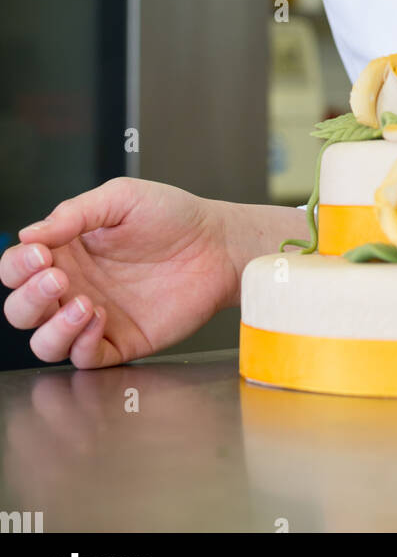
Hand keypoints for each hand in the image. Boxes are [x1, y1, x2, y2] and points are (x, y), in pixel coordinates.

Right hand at [1, 178, 237, 367]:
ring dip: (52, 328)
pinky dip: (82, 344)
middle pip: (20, 310)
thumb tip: (29, 234)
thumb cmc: (173, 216)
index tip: (39, 253)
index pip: (16, 268)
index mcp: (67, 250)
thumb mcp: (122, 198)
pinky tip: (102, 318)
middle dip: (29, 298)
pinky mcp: (120, 342)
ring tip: (84, 303)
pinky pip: (84, 358)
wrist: (217, 245)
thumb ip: (74, 213)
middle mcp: (74, 286)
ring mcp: (94, 317)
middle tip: (58, 278)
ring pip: (44, 343)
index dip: (17, 266)